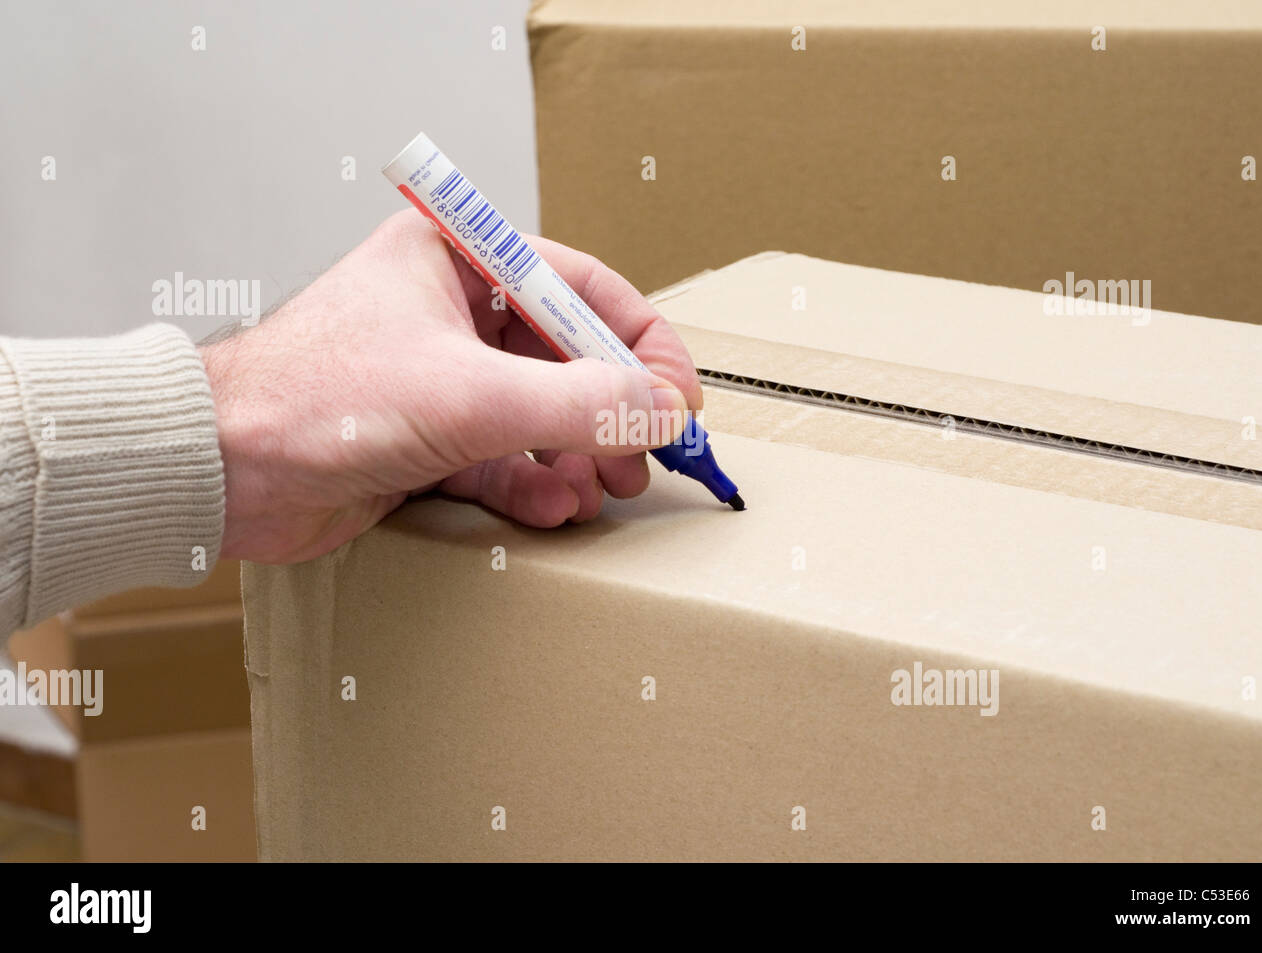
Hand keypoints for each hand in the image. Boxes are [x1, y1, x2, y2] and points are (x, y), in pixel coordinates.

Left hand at [201, 209, 703, 563]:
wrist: (219, 473)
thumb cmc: (313, 400)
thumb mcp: (468, 395)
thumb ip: (576, 404)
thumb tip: (659, 411)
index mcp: (455, 259)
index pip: (579, 286)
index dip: (639, 340)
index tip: (677, 396)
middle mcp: (449, 312)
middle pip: (565, 356)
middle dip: (611, 411)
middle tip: (646, 457)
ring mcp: (437, 378)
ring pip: (537, 413)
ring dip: (578, 455)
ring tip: (606, 490)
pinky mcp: (424, 439)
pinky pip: (501, 458)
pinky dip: (532, 483)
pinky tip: (555, 506)